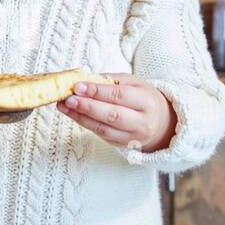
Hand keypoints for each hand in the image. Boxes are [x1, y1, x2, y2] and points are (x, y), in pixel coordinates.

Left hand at [57, 74, 176, 151]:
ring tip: (64, 106)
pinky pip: (99, 134)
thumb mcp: (135, 84)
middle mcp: (141, 122)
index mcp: (147, 101)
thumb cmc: (143, 99)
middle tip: (69, 98)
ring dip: (80, 116)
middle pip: (111, 115)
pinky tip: (72, 114)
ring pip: (103, 128)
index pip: (120, 96)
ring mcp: (131, 136)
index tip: (78, 86)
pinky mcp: (121, 144)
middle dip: (87, 106)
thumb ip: (111, 80)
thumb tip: (85, 79)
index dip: (98, 91)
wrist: (160, 124)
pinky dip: (84, 123)